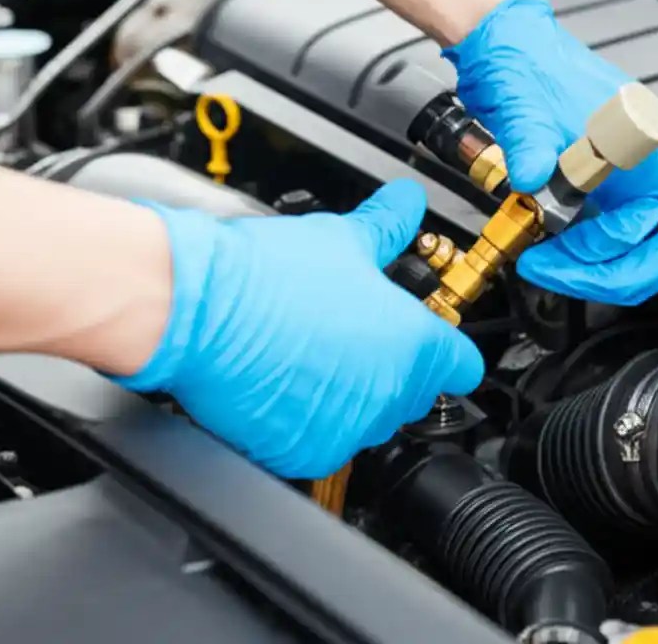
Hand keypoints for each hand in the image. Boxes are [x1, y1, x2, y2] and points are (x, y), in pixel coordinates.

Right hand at [111, 181, 484, 478]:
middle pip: (411, 394)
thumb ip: (387, 226)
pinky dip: (306, 420)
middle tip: (348, 334)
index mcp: (412, 346)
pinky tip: (283, 381)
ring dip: (348, 395)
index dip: (446, 349)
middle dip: (389, 368)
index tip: (429, 340)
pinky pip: (320, 441)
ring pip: (364, 419)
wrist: (196, 308)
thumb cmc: (264, 276)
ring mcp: (345, 432)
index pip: (461, 366)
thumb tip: (406, 203)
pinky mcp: (301, 454)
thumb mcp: (341, 239)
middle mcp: (386, 397)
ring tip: (308, 353)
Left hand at [443, 0, 657, 304]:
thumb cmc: (532, 65)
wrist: (507, 51)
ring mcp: (630, 188)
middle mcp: (656, 175)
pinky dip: (575, 256)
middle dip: (604, 275)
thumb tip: (531, 175)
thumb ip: (533, 144)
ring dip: (586, 270)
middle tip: (551, 269)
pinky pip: (602, 244)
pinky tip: (544, 247)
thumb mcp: (531, 107)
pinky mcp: (602, 197)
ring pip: (629, 257)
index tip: (581, 264)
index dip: (635, 263)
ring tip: (541, 260)